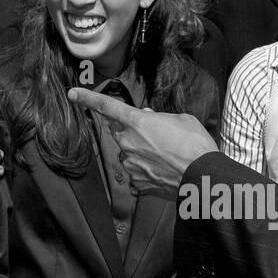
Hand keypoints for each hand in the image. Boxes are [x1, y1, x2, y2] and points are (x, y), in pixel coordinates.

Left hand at [67, 89, 215, 199]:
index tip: (73, 94)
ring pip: (129, 154)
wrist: (205, 179)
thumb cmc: (196, 146)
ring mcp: (130, 164)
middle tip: (160, 138)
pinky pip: (136, 172)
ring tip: (168, 157)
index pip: (107, 106)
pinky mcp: (136, 183)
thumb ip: (159, 118)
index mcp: (137, 122)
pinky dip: (147, 171)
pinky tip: (165, 171)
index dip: (88, 98)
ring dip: (142, 153)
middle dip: (135, 133)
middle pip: (121, 133)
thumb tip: (147, 118)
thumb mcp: (181, 120)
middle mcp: (128, 142)